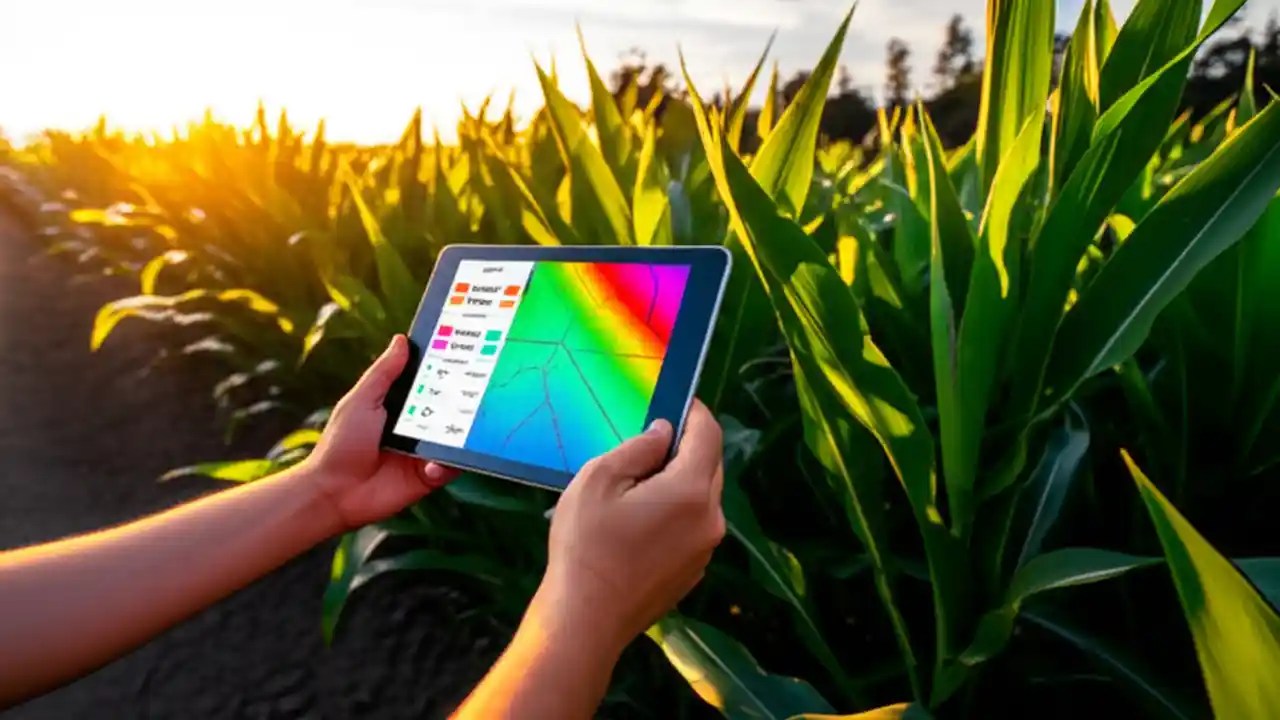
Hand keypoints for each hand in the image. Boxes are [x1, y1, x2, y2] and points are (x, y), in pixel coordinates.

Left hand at [306, 334, 458, 530]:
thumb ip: (384, 373)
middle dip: (464, 401)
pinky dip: (448, 464)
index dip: (446, 372)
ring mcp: (424, 451)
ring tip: (462, 431)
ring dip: (461, 435)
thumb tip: (402, 340)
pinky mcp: (428, 476)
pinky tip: (432, 464)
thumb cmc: (341, 444)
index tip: (464, 354)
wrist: (334, 492)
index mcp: (400, 406)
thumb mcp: (362, 400)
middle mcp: (416, 427)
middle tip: (479, 390)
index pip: (429, 384)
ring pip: (455, 438)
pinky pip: (450, 467)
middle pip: (449, 409)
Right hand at [531, 401, 725, 653]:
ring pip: (702, 498)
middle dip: (685, 446)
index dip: (694, 411)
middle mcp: (711, 519)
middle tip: (647, 442)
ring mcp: (705, 550)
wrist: (585, 620)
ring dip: (679, 482)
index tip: (676, 401)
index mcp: (691, 491)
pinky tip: (638, 523)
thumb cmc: (586, 546)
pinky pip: (692, 527)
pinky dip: (675, 513)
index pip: (709, 434)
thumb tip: (663, 432)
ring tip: (636, 486)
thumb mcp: (598, 480)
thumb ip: (637, 448)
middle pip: (709, 465)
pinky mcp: (693, 572)